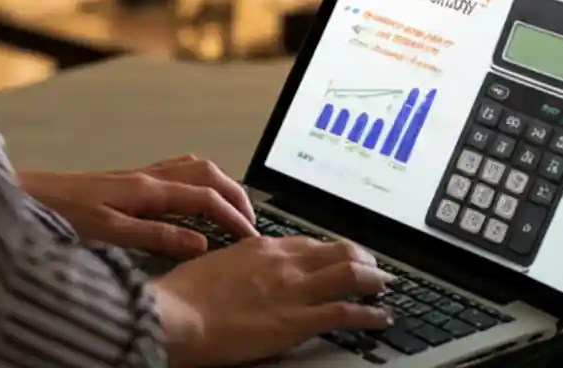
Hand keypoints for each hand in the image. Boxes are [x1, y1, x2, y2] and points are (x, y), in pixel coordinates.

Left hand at [19, 155, 257, 258]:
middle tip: (251, 222)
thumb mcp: (110, 233)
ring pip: (194, 168)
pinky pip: (176, 171)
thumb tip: (201, 241)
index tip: (251, 238)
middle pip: (209, 174)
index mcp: (148, 189)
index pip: (207, 198)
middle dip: (237, 195)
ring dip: (220, 185)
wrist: (26, 197)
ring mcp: (138, 175)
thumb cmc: (60, 215)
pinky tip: (193, 199)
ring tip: (232, 209)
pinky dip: (198, 182)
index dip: (234, 218)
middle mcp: (147, 176)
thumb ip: (156, 236)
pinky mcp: (128, 181)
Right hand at [152, 237, 394, 366]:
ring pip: (352, 275)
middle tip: (373, 269)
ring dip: (374, 281)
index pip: (310, 243)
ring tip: (384, 288)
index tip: (340, 257)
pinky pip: (347, 312)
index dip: (332, 251)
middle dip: (363, 259)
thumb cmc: (184, 295)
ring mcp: (294, 290)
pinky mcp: (298, 320)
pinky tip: (380, 318)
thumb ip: (241, 264)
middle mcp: (285, 262)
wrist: (178, 316)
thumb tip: (249, 271)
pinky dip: (370, 315)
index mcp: (262, 247)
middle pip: (339, 251)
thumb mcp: (215, 265)